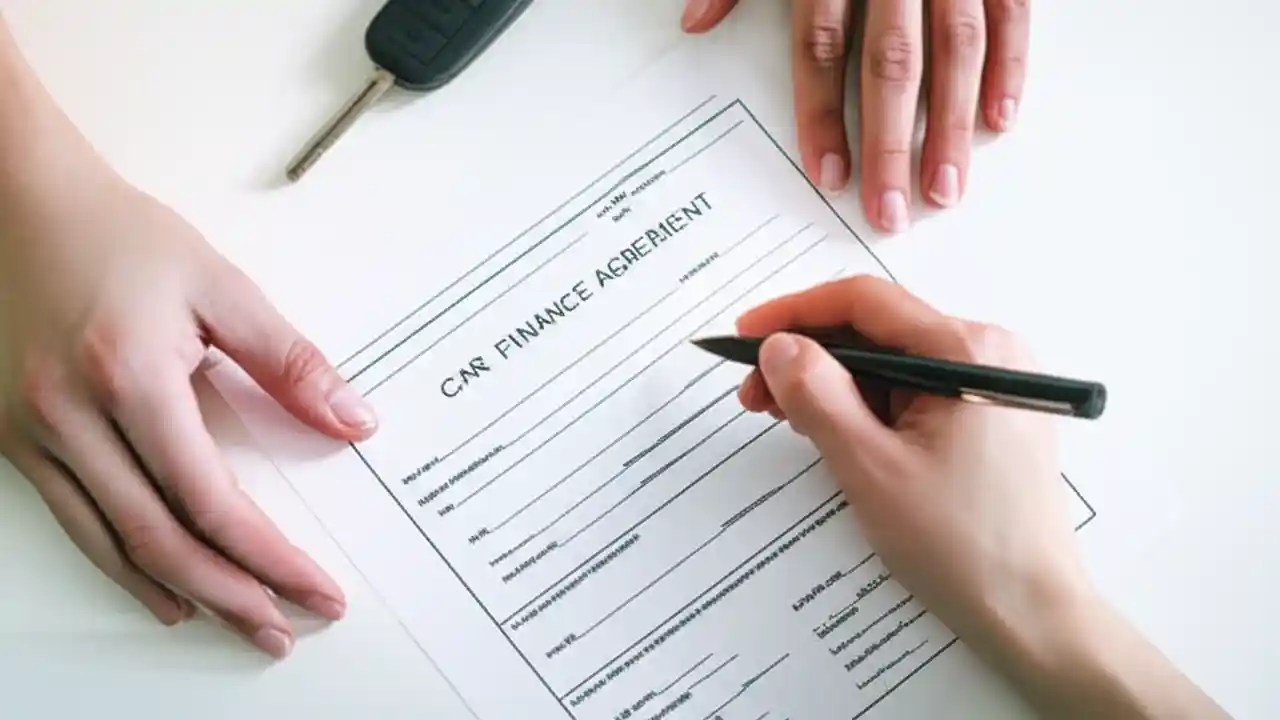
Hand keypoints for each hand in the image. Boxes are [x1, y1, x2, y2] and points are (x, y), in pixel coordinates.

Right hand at [0, 170, 377, 657]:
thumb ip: (290, 361)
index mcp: (129, 375)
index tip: (316, 588)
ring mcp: (33, 433)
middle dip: (232, 594)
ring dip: (183, 592)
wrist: (22, 204)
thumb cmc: (121, 236)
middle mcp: (70, 415)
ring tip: (240, 619)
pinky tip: (163, 589)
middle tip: (285, 626)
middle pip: (161, 539)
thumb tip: (354, 422)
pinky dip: (123, 565)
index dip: (269, 557)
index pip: (211, 499)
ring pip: (112, 545)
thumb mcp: (221, 287)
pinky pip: (75, 522)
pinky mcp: (16, 438)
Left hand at [682, 0, 1027, 232]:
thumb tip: (694, 22)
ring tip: (946, 189)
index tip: (827, 173)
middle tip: (891, 208)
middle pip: (891, 62)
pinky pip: (1010, 10)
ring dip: (953, 124)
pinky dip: (1010, 65)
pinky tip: (999, 121)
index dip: (822, 113)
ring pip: (957, 47)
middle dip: (891, 143)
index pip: (820, 45)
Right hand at [734, 276, 1229, 717]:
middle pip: (878, 332)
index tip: (744, 336)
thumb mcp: (871, 468)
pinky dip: (866, 406)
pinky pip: (913, 393)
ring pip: (891, 364)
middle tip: (753, 394)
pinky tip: (831, 430)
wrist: (1031, 614)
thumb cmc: (960, 545)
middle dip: (809, 357)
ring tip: (786, 417)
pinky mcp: (987, 418)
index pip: (866, 303)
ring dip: (833, 385)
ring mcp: (992, 386)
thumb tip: (778, 345)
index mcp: (968, 352)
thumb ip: (818, 396)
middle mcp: (988, 354)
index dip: (795, 312)